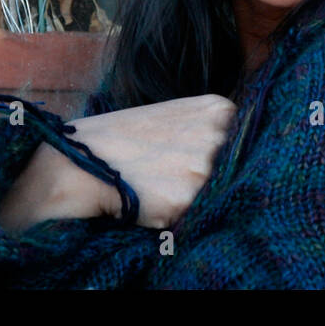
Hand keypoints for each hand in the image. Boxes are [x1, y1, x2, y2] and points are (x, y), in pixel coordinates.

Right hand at [0, 94, 237, 233]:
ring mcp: (203, 169)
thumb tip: (240, 152)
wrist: (79, 162)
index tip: (193, 155)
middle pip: (231, 170)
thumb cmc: (125, 138)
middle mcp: (217, 136)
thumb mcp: (175, 116)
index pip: (244, 141)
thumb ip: (210, 130)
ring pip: (211, 195)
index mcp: (219, 109)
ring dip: (188, 197)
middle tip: (167, 170)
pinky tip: (150, 199)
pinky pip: (191, 215)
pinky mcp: (185, 201)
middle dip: (205, 176)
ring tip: (155, 183)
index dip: (219, 154)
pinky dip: (173, 214)